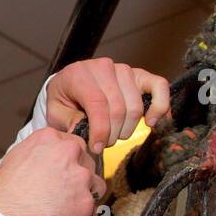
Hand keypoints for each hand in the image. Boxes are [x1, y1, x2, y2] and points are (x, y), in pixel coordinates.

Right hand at [0, 126, 103, 215]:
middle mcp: (69, 152)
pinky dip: (82, 214)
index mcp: (50, 138)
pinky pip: (92, 208)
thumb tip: (46, 158)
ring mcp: (80, 177)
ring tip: (66, 206)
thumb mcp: (15, 158)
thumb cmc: (4, 193)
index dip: (68, 160)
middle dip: (78, 175)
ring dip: (85, 193)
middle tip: (63, 190)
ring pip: (95, 183)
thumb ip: (38, 152)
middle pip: (87, 160)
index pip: (72, 143)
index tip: (62, 170)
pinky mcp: (86, 201)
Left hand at [44, 58, 169, 152]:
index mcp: (79, 74)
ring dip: (128, 128)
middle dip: (112, 134)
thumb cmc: (64, 100)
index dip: (100, 130)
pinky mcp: (140, 75)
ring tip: (116, 135)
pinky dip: (160, 106)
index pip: (97, 103)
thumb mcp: (55, 112)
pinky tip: (151, 123)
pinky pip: (159, 86)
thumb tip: (81, 132)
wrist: (70, 86)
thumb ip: (68, 121)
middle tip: (103, 143)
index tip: (96, 147)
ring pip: (135, 106)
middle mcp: (103, 67)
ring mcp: (123, 70)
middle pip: (118, 109)